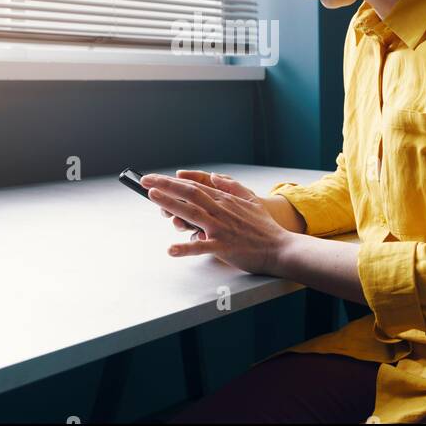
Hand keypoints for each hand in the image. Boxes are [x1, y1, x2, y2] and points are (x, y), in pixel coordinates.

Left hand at [141, 170, 292, 274]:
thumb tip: (215, 176)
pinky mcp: (223, 247)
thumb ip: (232, 186)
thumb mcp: (251, 200)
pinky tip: (171, 249)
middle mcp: (220, 210)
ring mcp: (221, 228)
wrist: (281, 248)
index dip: (173, 181)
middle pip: (189, 193)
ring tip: (153, 197)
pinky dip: (186, 248)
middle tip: (145, 181)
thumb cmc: (265, 227)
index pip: (194, 186)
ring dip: (171, 204)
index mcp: (224, 200)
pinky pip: (202, 247)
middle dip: (165, 185)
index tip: (156, 178)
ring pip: (192, 212)